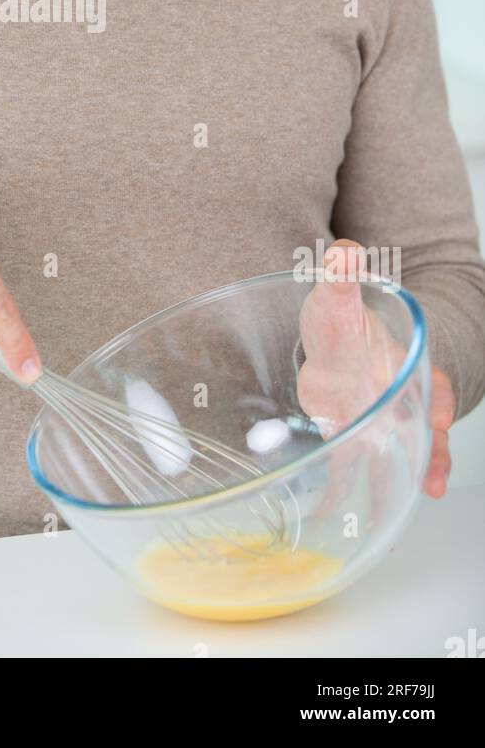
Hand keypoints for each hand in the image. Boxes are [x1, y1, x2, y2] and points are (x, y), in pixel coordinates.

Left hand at [296, 239, 454, 498]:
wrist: (325, 341)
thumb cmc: (340, 318)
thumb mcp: (338, 294)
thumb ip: (341, 274)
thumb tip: (344, 250)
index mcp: (401, 362)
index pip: (432, 383)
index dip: (438, 399)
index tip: (439, 416)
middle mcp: (395, 397)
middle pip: (424, 430)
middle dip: (432, 454)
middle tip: (432, 481)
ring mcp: (374, 421)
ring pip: (396, 456)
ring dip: (398, 481)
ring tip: (394, 512)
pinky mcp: (347, 438)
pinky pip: (355, 470)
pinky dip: (349, 492)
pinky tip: (337, 514)